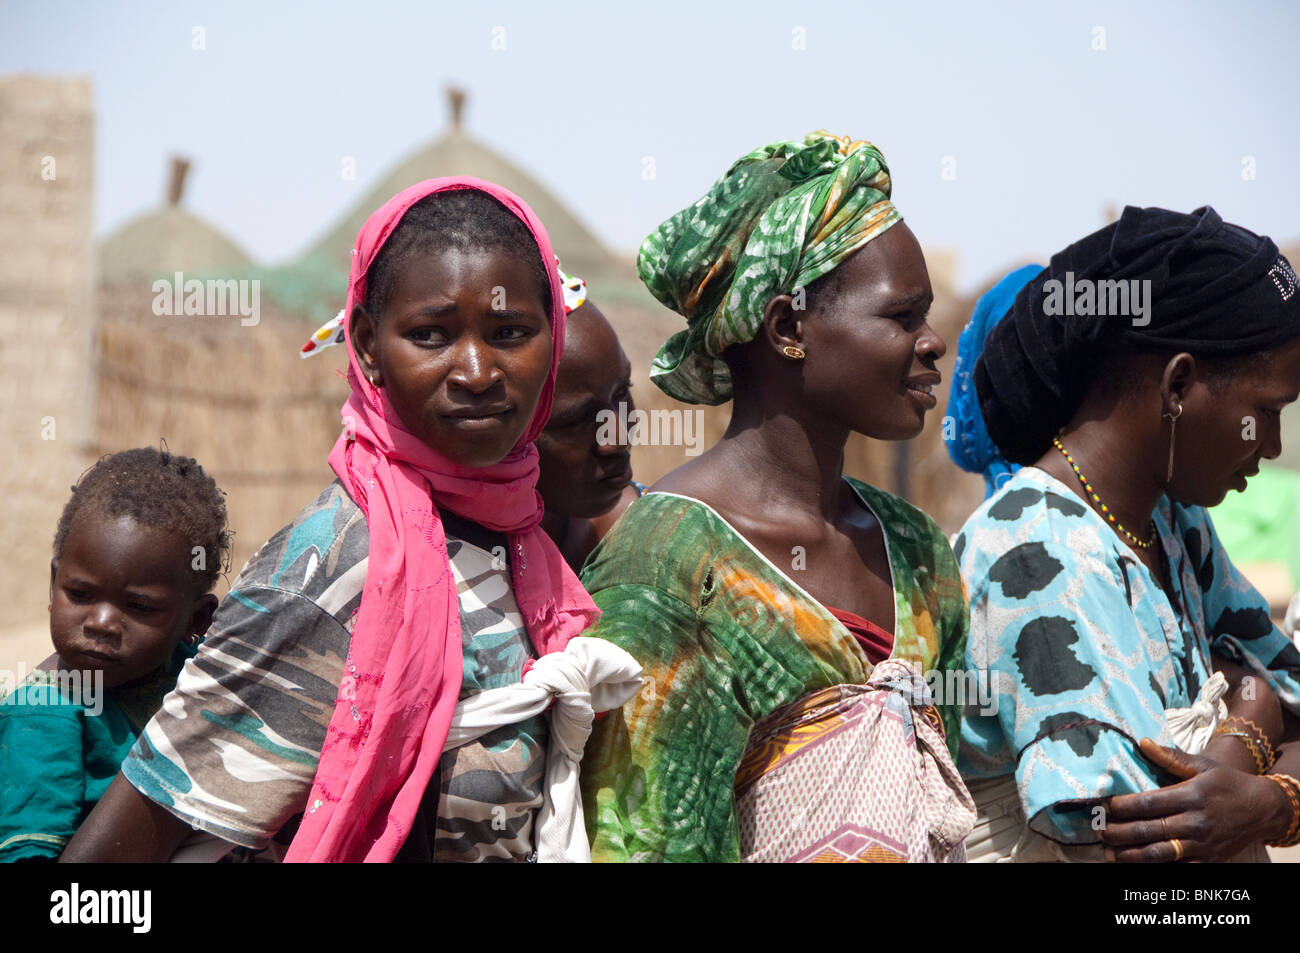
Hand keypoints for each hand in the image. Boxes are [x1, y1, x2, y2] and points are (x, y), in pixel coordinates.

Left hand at [1099, 738, 1285, 861]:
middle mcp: (1194, 822)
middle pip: (1148, 830)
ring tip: (1109, 853)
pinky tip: (1136, 864)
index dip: (1122, 807)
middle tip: (1099, 830)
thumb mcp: (1202, 766)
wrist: (1263, 809)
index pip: (1148, 803)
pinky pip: (1178, 867)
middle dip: (1119, 832)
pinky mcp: (1208, 860)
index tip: (1104, 806)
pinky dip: (1156, 868)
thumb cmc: (1227, 784)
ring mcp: (1201, 845)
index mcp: (1190, 796)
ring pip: (1159, 853)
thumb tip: (1142, 742)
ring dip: (1130, 855)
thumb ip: (1170, 757)